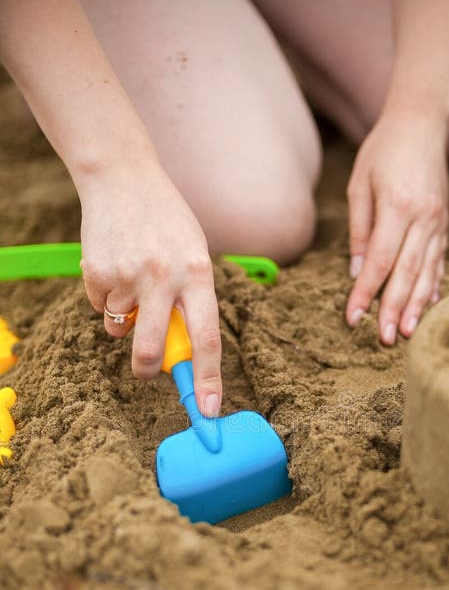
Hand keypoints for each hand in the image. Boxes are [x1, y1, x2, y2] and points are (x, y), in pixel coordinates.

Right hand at [78, 159, 221, 415]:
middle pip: (151, 349)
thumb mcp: (193, 256)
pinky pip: (99, 306)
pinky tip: (114, 265)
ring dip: (122, 320)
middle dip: (146, 369)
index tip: (209, 411)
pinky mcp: (97, 271)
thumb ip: (192, 300)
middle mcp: (165, 277)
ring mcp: (128, 274)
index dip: (209, 379)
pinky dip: (105, 296)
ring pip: (119, 328)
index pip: (207, 339)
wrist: (123, 178)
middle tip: (145, 370)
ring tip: (130, 284)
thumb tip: (181, 354)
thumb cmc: (167, 223)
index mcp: (198, 274)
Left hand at [346, 113, 447, 343]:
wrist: (420, 123)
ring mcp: (438, 222)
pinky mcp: (444, 224)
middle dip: (393, 309)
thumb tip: (355, 273)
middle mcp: (423, 218)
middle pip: (407, 273)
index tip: (354, 317)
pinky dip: (432, 286)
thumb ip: (359, 230)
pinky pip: (439, 261)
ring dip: (415, 306)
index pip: (380, 260)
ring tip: (405, 333)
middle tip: (383, 340)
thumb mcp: (359, 186)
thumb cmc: (382, 151)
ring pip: (427, 272)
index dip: (366, 292)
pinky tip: (425, 307)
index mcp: (398, 206)